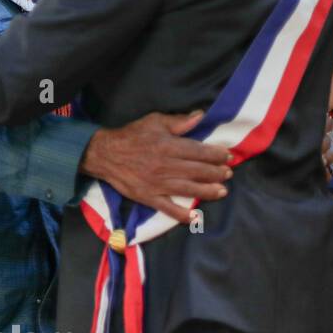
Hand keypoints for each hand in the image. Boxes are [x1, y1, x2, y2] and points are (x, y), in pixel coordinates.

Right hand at [80, 111, 231, 222]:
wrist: (104, 154)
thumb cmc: (131, 136)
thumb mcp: (154, 121)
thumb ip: (178, 121)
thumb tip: (201, 116)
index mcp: (168, 146)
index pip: (199, 152)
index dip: (216, 155)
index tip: (227, 156)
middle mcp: (166, 166)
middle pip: (198, 171)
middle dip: (217, 173)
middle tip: (227, 173)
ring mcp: (158, 184)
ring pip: (189, 189)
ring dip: (208, 191)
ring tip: (222, 191)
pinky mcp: (148, 197)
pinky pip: (168, 208)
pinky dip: (182, 214)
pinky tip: (195, 216)